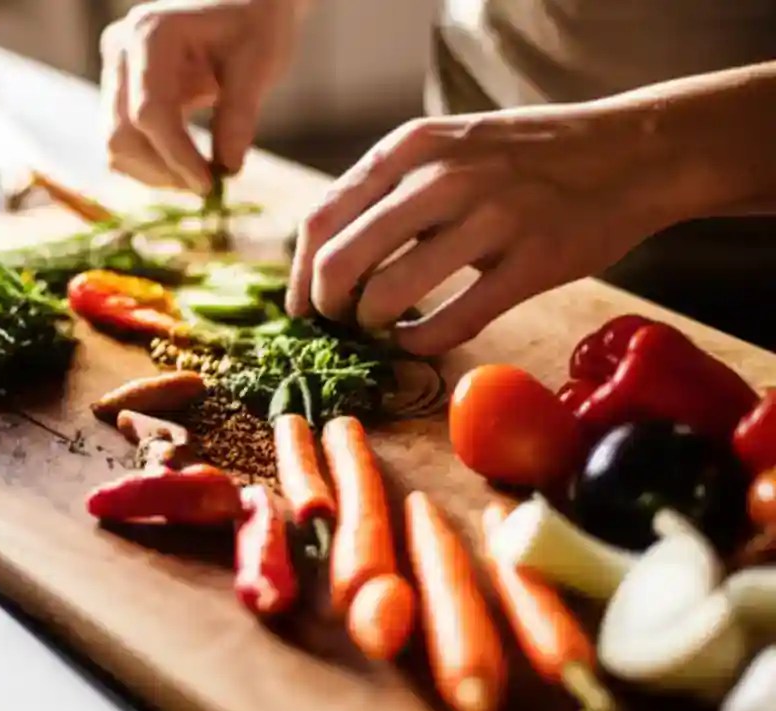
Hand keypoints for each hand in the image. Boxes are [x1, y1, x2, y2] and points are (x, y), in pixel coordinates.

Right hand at [100, 0, 303, 192]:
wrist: (241, 5)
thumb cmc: (255, 25)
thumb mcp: (259, 62)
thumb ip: (240, 113)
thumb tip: (228, 168)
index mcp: (152, 34)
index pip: (151, 112)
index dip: (177, 156)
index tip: (211, 185)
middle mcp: (121, 49)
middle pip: (122, 134)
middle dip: (163, 170)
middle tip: (208, 187)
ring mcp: (115, 71)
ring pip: (117, 145)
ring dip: (156, 172)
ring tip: (202, 176)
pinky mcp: (119, 91)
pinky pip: (124, 142)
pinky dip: (153, 163)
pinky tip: (187, 164)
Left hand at [287, 103, 695, 354]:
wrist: (632, 151)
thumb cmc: (525, 157)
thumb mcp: (448, 146)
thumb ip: (390, 188)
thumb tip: (323, 255)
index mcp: (411, 147)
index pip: (321, 220)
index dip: (298, 275)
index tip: (302, 307)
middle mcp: (441, 178)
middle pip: (339, 262)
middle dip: (328, 307)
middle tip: (341, 323)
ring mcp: (489, 219)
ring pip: (387, 296)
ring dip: (370, 326)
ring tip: (382, 328)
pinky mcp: (531, 263)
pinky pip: (450, 322)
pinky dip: (419, 342)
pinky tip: (416, 341)